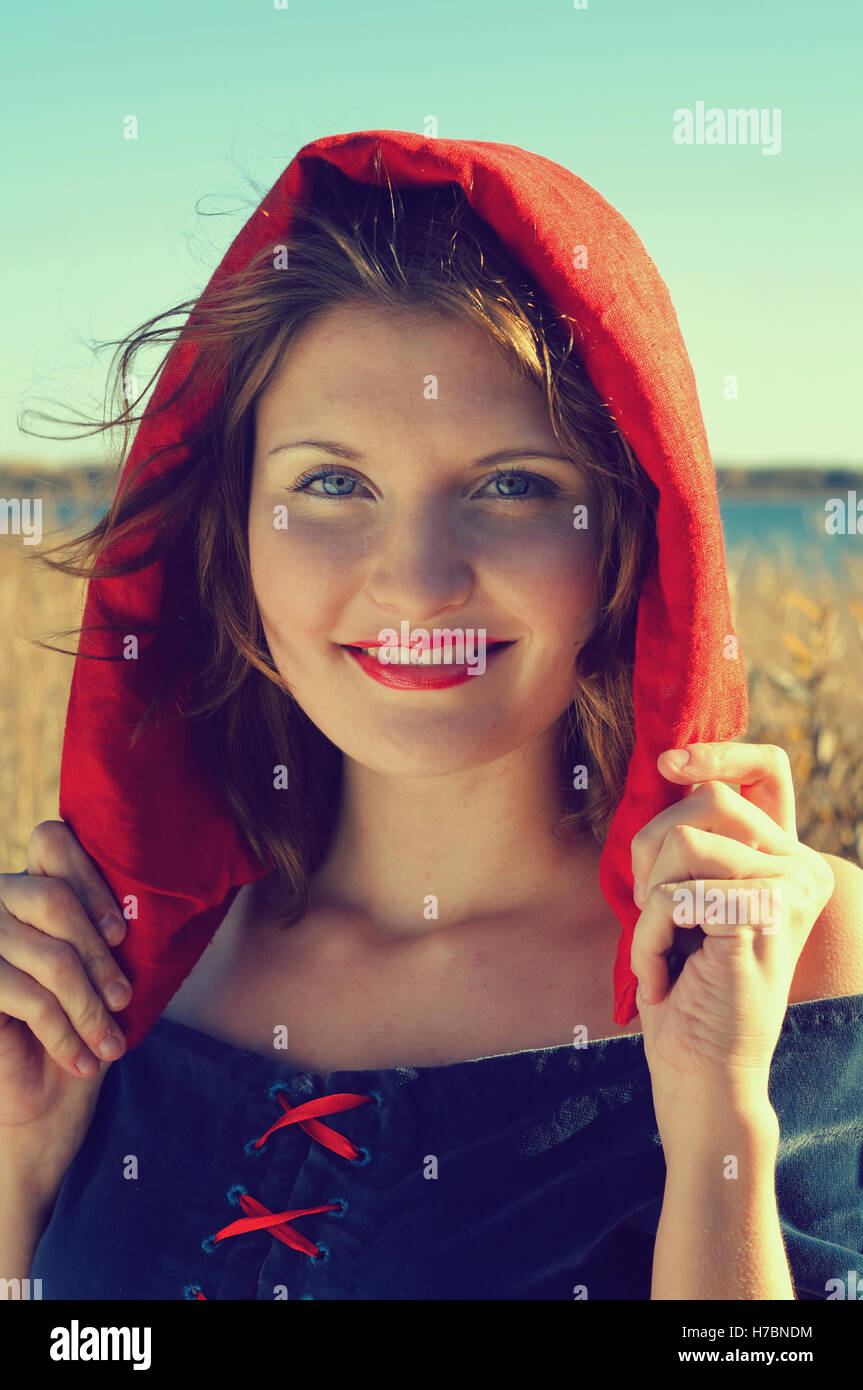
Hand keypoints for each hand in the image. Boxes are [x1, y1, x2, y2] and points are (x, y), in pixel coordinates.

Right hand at [0, 821, 131, 1173]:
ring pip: (51, 956)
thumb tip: (155, 895)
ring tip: (110, 1043)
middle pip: (56, 899)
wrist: (36, 1116)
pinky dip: (66, 1032)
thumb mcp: (101, 977)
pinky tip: (84, 1061)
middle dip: (99, 955)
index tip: (121, 935)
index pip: (51, 840)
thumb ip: (107, 931)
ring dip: (89, 1007)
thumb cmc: (75, 1036)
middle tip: (124, 999)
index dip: (90, 878)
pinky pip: (30, 998)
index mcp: (25, 890)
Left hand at [629, 742, 833, 1099]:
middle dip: (651, 850)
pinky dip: (647, 937)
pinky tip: (665, 977)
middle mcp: (800, 868)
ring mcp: (788, 891)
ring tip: (661, 950)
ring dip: (647, 902)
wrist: (700, 1070)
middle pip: (707, 798)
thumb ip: (691, 839)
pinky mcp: (762, 918)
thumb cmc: (685, 987)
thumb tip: (669, 766)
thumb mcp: (685, 898)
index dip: (718, 752)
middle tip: (651, 911)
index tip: (667, 763)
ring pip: (682, 840)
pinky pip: (672, 894)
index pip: (766, 768)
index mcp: (784, 858)